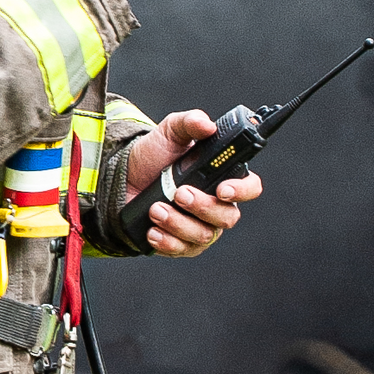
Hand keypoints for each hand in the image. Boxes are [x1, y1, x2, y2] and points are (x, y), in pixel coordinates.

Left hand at [124, 109, 262, 255]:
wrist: (123, 178)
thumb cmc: (154, 156)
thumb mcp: (170, 132)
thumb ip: (189, 122)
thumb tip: (206, 124)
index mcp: (222, 177)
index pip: (250, 187)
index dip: (242, 191)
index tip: (222, 190)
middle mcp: (216, 205)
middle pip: (227, 217)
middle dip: (202, 207)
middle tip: (179, 193)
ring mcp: (200, 226)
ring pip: (203, 236)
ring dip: (178, 223)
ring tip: (155, 209)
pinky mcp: (181, 243)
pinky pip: (182, 250)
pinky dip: (167, 242)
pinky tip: (153, 230)